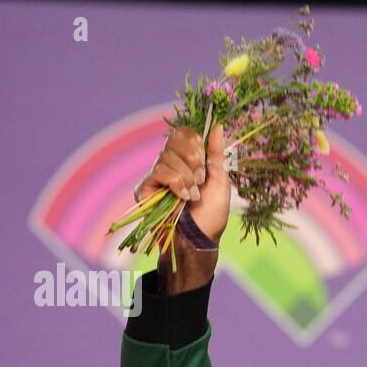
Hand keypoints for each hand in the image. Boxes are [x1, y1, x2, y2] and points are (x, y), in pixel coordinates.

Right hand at [137, 123, 228, 291]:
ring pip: (168, 155)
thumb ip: (216, 153)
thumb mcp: (220, 181)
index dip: (196, 144)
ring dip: (187, 177)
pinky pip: (159, 170)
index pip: (185, 133)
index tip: (205, 164)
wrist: (199, 239)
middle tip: (200, 181)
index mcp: (188, 160)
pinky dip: (175, 183)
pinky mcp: (146, 187)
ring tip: (192, 196)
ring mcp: (157, 174)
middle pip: (175, 139)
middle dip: (194, 160)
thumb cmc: (211, 215)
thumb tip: (218, 126)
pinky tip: (181, 197)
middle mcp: (170, 163)